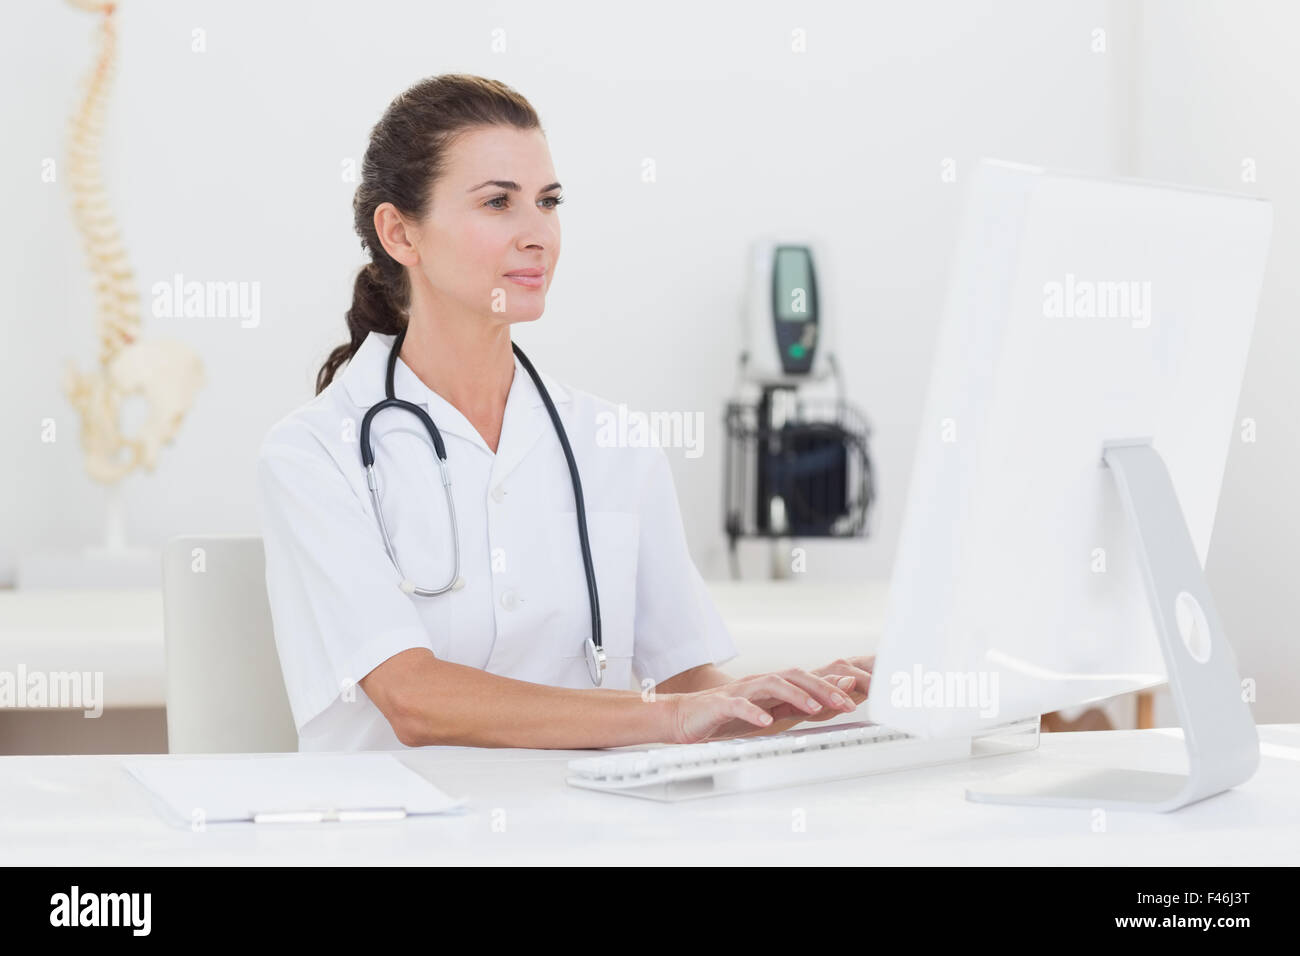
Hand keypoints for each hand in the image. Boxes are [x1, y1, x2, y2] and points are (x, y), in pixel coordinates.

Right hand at [667, 669, 856, 744]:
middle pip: (795, 676)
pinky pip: (739, 705)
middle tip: (846, 701)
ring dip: (795, 695)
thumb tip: (833, 703)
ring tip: (814, 708)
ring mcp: (741, 692)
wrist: (686, 717)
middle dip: (823, 687)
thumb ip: (799, 708)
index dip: (833, 684)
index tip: (858, 693)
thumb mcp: (771, 714)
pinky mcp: (721, 704)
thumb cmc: (730, 716)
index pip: (808, 679)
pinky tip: (766, 722)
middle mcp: (760, 683)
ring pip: (771, 684)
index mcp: (773, 686)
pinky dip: (754, 712)